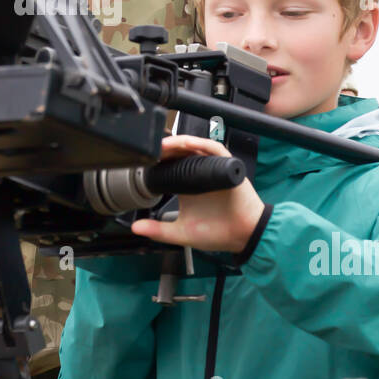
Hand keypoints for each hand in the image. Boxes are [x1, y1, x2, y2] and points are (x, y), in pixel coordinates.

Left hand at [130, 135, 265, 253]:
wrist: (244, 236)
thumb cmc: (218, 232)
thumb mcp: (182, 232)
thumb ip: (158, 231)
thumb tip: (135, 228)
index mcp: (186, 185)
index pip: (169, 164)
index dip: (156, 160)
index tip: (141, 160)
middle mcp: (199, 173)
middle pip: (180, 151)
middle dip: (164, 148)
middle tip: (149, 149)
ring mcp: (213, 168)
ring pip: (195, 146)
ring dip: (179, 142)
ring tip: (164, 145)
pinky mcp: (227, 166)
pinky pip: (214, 148)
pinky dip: (201, 143)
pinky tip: (188, 143)